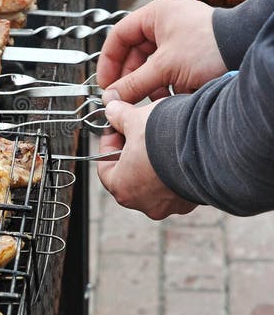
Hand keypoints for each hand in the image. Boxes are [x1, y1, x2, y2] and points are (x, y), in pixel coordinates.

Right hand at [96, 0, 226, 103]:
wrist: (246, 51)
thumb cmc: (210, 47)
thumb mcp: (164, 67)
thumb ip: (133, 83)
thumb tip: (111, 96)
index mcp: (156, 14)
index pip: (119, 35)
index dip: (109, 61)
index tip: (105, 83)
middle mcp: (167, 22)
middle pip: (135, 54)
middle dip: (131, 79)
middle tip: (123, 98)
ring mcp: (181, 38)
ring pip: (153, 65)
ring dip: (150, 85)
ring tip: (152, 100)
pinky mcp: (193, 54)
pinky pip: (170, 71)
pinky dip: (167, 86)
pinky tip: (169, 98)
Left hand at [97, 98, 196, 219]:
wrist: (209, 146)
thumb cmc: (164, 138)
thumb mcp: (135, 119)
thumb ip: (119, 115)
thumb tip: (112, 110)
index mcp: (123, 188)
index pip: (105, 168)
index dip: (109, 144)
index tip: (116, 128)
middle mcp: (145, 203)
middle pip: (131, 175)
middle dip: (133, 151)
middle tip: (138, 131)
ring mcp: (171, 205)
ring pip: (156, 180)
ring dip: (155, 160)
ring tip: (162, 137)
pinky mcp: (191, 199)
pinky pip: (178, 183)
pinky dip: (175, 168)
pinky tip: (180, 149)